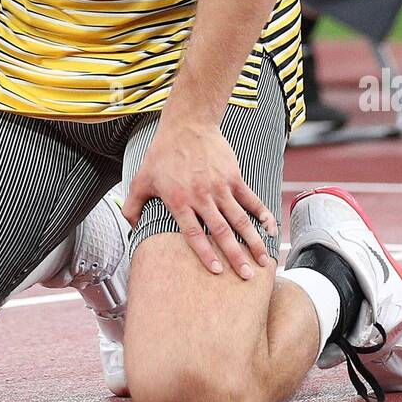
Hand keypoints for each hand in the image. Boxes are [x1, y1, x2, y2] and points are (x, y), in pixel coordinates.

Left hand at [122, 118, 277, 279]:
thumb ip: (133, 205)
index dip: (206, 254)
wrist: (187, 125)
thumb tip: (130, 226)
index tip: (218, 271)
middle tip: (247, 276)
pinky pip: (251, 199)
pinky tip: (271, 229)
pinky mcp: (233, 176)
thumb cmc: (162, 153)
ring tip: (264, 260)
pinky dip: (262, 214)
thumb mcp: (141, 179)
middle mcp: (201, 196)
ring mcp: (219, 186)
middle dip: (236, 256)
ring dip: (253, 241)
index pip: (194, 234)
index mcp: (179, 201)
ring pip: (239, 219)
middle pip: (221, 231)